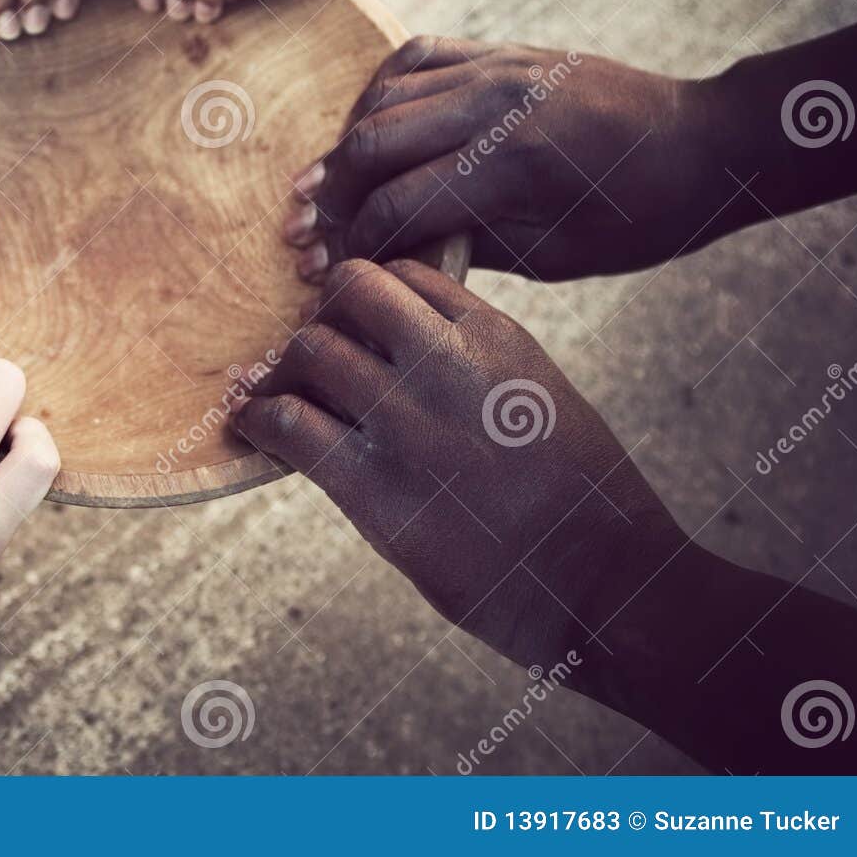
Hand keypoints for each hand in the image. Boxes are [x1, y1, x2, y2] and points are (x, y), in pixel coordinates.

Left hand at [233, 259, 686, 669]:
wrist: (603, 580)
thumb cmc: (580, 500)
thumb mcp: (540, 398)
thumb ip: (479, 367)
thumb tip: (413, 355)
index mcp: (495, 335)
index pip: (402, 276)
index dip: (365, 299)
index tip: (350, 327)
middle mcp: (447, 362)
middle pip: (347, 294)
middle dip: (322, 318)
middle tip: (308, 356)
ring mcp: (407, 420)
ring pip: (309, 350)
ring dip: (283, 371)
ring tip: (272, 394)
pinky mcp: (373, 485)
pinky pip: (288, 423)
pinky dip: (259, 419)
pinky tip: (252, 428)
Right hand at [283, 37, 717, 280]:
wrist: (701, 142)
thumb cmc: (636, 215)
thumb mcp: (555, 256)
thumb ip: (468, 246)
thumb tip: (392, 250)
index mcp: (514, 164)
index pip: (399, 203)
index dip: (356, 242)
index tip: (333, 269)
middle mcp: (495, 104)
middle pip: (372, 143)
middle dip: (330, 195)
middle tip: (305, 232)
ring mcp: (496, 67)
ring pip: (382, 97)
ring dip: (345, 146)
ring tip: (326, 189)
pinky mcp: (500, 50)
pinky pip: (414, 57)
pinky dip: (377, 94)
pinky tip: (367, 128)